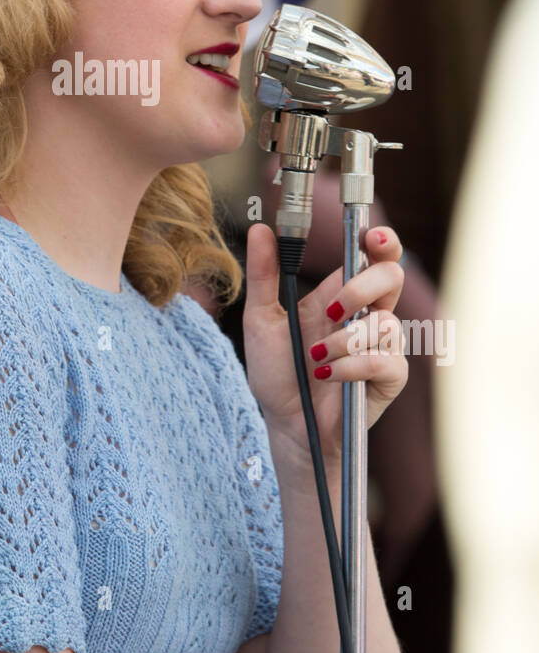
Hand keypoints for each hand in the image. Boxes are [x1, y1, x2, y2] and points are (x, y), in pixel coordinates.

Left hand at [242, 223, 407, 463]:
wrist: (285, 424)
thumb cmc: (277, 372)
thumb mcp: (261, 320)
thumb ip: (264, 275)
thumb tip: (261, 228)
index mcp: (340, 295)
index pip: (372, 256)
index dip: (382, 241)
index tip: (373, 237)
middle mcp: (366, 315)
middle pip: (392, 277)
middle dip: (363, 288)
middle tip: (331, 309)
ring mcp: (382, 345)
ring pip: (385, 322)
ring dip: (344, 341)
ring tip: (315, 359)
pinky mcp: (390, 377)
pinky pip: (385, 360)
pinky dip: (352, 366)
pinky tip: (327, 375)